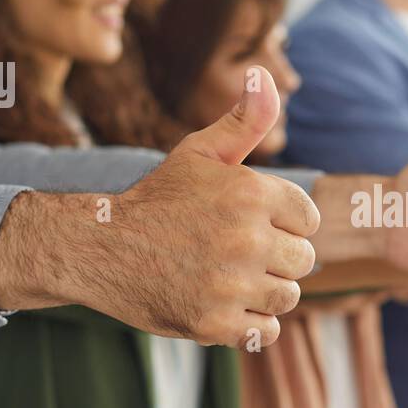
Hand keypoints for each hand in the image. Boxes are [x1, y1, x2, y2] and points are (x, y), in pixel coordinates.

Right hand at [0, 67, 319, 347]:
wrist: (98, 248)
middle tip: (237, 253)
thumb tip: (265, 77)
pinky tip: (225, 304)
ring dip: (266, 291)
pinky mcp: (215, 323)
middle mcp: (246, 238)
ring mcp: (231, 284)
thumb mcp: (199, 153)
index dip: (284, 223)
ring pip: (288, 296)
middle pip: (303, 260)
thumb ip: (243, 121)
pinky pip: (267, 330)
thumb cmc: (157, 199)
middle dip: (277, 258)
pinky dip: (251, 323)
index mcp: (250, 194)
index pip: (309, 219)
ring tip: (230, 278)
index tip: (252, 223)